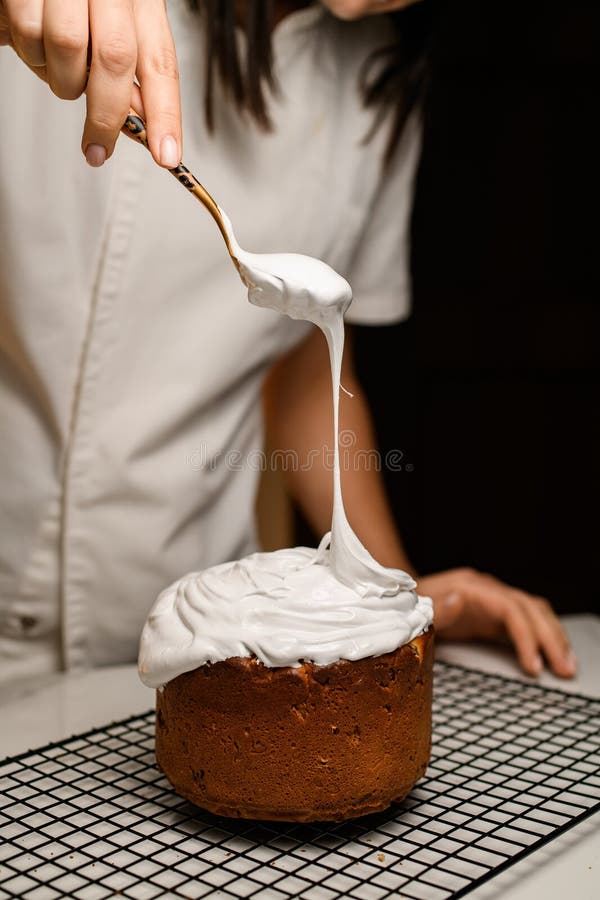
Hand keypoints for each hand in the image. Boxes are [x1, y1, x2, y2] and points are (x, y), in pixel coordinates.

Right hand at [0, 0, 180, 167]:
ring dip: (62, 79)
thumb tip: (139, 124)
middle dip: (106, 116)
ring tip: (58, 69)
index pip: (161, 62)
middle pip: (116, 58)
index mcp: (139, 1)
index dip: (165, 114)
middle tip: (98, 149)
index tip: (167, 154)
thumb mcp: (106, 35)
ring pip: (69, 48)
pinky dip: (32, 54)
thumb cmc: (68, 6)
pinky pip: (31, 34)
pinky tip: (35, 43)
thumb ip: (123, 76)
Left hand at [418, 568, 576, 678]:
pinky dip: (543, 635)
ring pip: (534, 611)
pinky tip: (552, 654)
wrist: (402, 598)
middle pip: (530, 608)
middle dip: (550, 639)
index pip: (510, 608)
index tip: (532, 665)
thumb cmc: (409, 607)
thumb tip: (459, 599)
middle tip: (564, 669)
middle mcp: (487, 590)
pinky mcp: (494, 612)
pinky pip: (526, 620)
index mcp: (470, 588)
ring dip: (554, 636)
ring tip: (567, 665)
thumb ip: (437, 609)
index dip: (525, 636)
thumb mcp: (417, 611)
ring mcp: (493, 599)